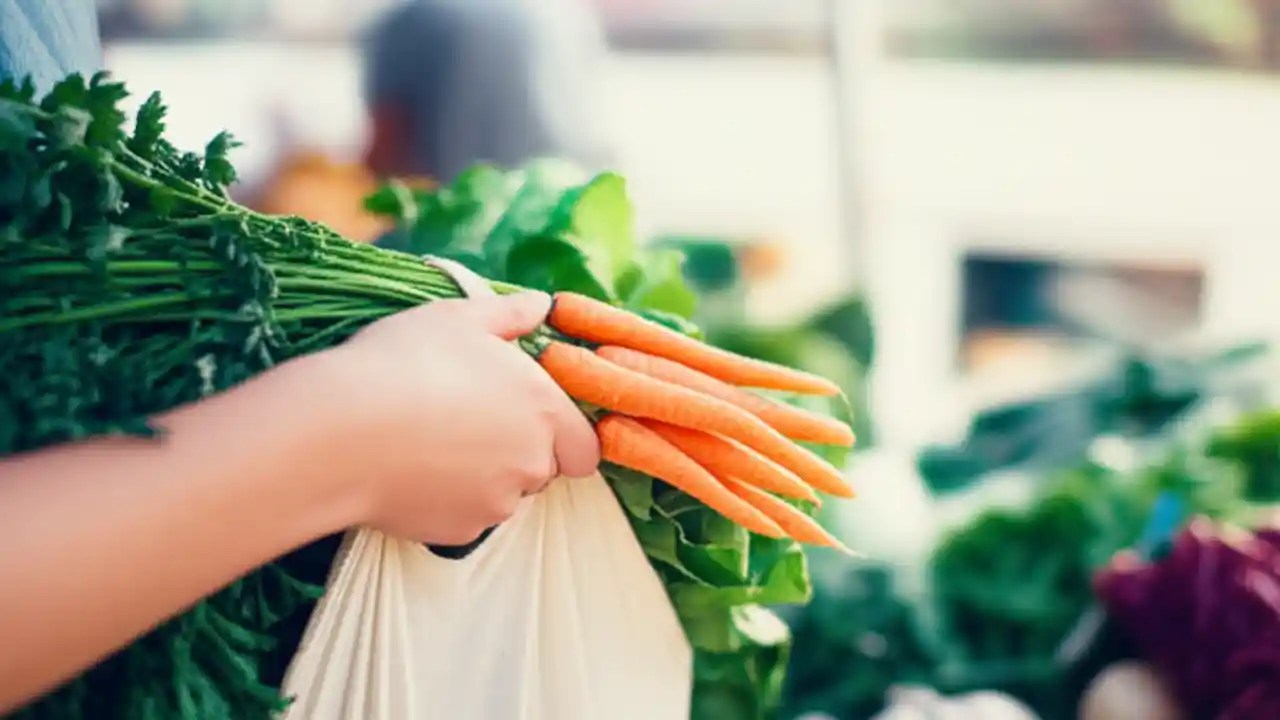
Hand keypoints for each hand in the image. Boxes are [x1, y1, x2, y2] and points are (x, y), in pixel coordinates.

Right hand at [305, 292, 599, 543]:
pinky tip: (412, 469)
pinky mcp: (460, 532)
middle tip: (469, 421)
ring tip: (431, 442)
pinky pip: (466, 518)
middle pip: (543, 469)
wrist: (340, 432)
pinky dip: (448, 500)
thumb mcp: (459, 318)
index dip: (564, 435)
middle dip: (518, 452)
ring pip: (503, 495)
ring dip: (482, 476)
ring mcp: (496, 503)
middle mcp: (532, 463)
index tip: (527, 417)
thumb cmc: (403, 363)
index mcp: (544, 410)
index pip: (586, 447)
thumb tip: (542, 304)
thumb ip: (510, 313)